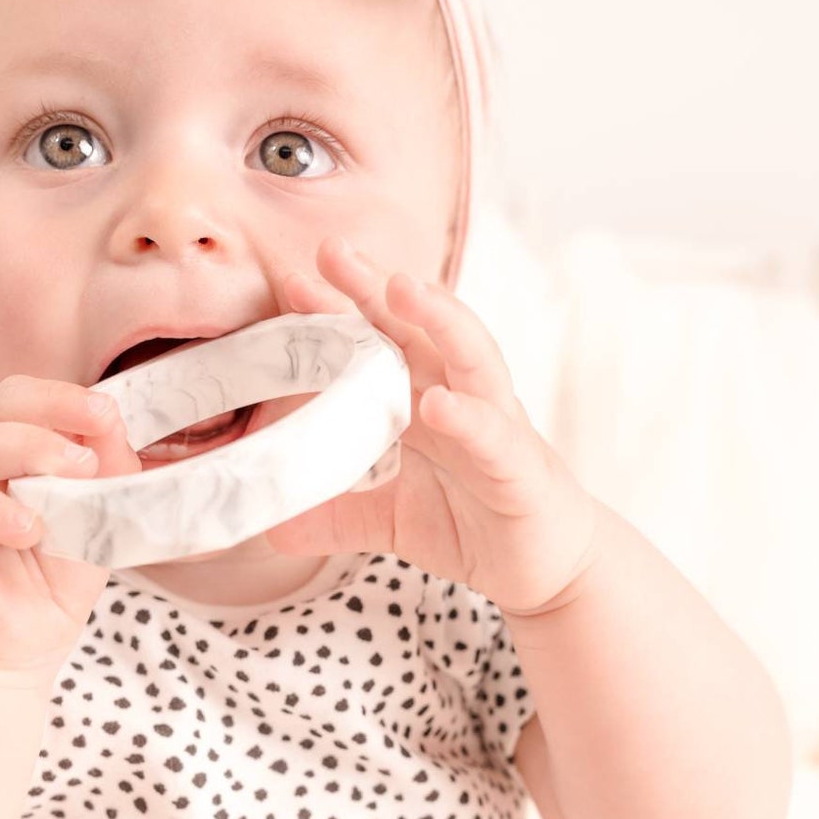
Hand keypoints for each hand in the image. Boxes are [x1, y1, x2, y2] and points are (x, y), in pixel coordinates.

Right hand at [0, 375, 139, 674]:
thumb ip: (106, 470)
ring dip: (30, 451)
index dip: (63, 397)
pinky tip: (27, 527)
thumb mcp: (95, 517)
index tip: (106, 412)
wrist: (10, 651)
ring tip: (75, 476)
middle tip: (93, 441)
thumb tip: (112, 423)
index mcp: (4, 441)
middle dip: (51, 413)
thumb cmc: (49, 579)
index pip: (25, 396)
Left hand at [268, 236, 603, 615]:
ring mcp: (495, 425)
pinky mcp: (520, 470)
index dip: (337, 309)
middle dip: (375, 284)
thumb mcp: (387, 516)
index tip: (292, 280)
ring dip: (439, 318)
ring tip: (401, 286)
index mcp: (423, 395)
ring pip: (471, 356)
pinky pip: (495, 436)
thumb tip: (272, 523)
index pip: (377, 339)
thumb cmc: (470, 521)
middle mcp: (459, 395)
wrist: (547, 569)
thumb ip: (334, 514)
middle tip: (333, 249)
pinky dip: (469, 418)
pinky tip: (439, 404)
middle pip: (417, 328)